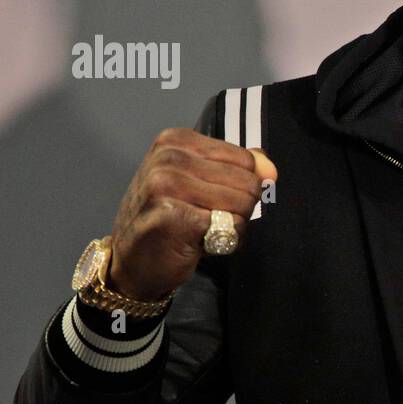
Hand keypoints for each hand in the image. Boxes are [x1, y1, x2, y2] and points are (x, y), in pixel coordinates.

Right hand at [106, 128, 277, 300]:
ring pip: (242, 204)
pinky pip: (230, 226)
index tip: (211, 198)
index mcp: (177, 141)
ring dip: (232, 226)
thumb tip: (270, 169)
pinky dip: (225, 241)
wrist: (132, 262)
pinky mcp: (172, 215)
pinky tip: (198, 243)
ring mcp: (167, 184)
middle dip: (239, 208)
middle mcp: (169, 157)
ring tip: (203, 230)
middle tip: (209, 219)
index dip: (241, 186)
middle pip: (247, 182)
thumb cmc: (170, 220)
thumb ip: (240, 170)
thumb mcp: (204, 184)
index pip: (245, 159)